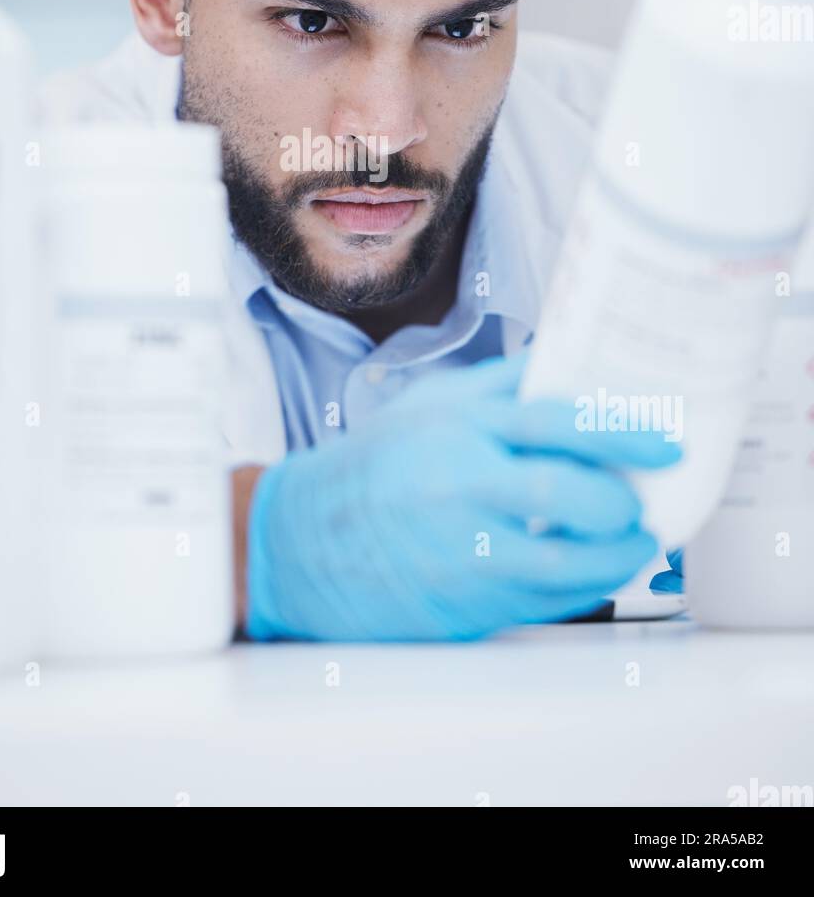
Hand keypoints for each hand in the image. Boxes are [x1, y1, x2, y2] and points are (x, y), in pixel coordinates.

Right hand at [246, 351, 682, 640]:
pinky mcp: (459, 603)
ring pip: (562, 562)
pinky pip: (542, 603)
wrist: (302, 541)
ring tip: (634, 542)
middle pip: (563, 494)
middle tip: (640, 501)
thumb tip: (572, 364)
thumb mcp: (429, 404)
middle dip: (619, 502)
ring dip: (615, 555)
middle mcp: (457, 484)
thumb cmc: (374, 466)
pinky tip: (595, 573)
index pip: (551, 420)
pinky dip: (583, 590)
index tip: (665, 442)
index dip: (619, 431)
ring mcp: (457, 550)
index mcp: (455, 426)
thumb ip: (500, 385)